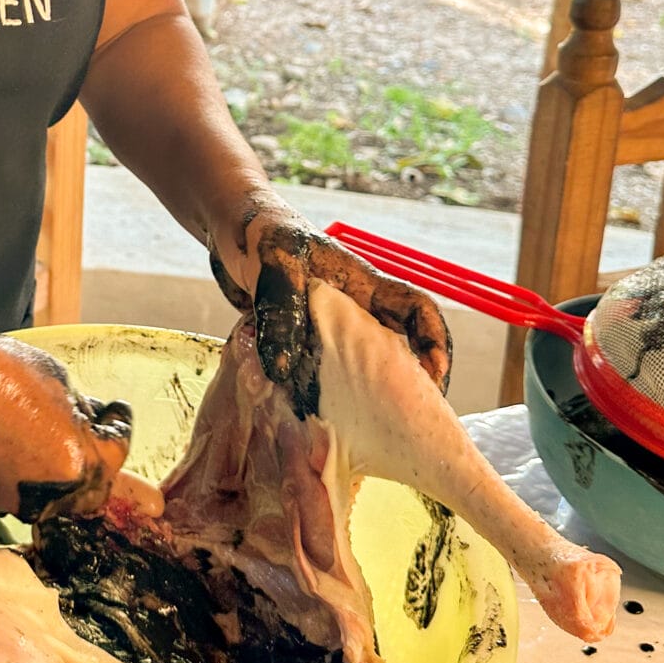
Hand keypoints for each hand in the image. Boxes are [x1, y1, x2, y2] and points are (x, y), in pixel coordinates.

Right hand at [0, 333, 135, 522]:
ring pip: (58, 494)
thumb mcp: (57, 378)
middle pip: (93, 488)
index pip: (118, 452)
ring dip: (65, 469)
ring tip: (53, 431)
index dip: (120, 425)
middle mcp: (50, 494)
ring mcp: (16, 500)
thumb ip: (80, 409)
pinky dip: (33, 472)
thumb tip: (88, 418)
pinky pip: (26, 491)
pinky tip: (21, 440)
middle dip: (98, 460)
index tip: (117, 412)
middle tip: (95, 428)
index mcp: (77, 462)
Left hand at [210, 196, 451, 407]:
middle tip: (395, 424)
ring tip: (351, 431)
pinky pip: (311, 376)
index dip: (435, 344)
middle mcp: (351, 311)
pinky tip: (297, 418)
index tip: (432, 381)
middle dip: (403, 387)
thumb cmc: (260, 233)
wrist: (227, 231)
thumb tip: (284, 368)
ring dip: (354, 399)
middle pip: (394, 351)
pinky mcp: (295, 344)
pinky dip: (308, 396)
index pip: (417, 311)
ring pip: (353, 370)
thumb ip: (283, 310)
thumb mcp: (276, 263)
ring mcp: (324, 329)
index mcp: (363, 286)